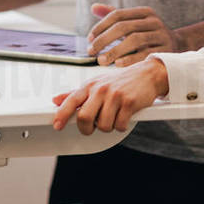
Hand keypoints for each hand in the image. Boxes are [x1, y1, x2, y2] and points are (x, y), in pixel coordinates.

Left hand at [52, 58, 168, 133]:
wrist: (147, 74)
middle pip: (85, 118)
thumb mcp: (96, 84)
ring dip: (108, 127)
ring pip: (103, 125)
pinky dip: (121, 126)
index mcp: (91, 85)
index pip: (71, 100)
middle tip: (92, 128)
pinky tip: (124, 117)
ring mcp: (116, 96)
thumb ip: (75, 93)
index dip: (62, 115)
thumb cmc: (120, 81)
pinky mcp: (130, 103)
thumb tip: (56, 100)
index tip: (57, 126)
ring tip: (112, 117)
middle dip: (86, 128)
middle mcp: (102, 89)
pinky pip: (120, 125)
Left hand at [87, 3, 187, 65]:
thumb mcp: (134, 23)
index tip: (89, 39)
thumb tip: (93, 7)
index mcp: (144, 12)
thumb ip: (114, 15)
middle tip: (91, 51)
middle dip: (104, 40)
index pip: (118, 15)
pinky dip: (130, 59)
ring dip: (114, 51)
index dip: (101, 26)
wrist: (178, 45)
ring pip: (134, 40)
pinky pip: (145, 54)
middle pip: (124, 27)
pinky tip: (117, 65)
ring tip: (100, 60)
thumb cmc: (148, 35)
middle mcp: (154, 21)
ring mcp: (161, 35)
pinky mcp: (165, 50)